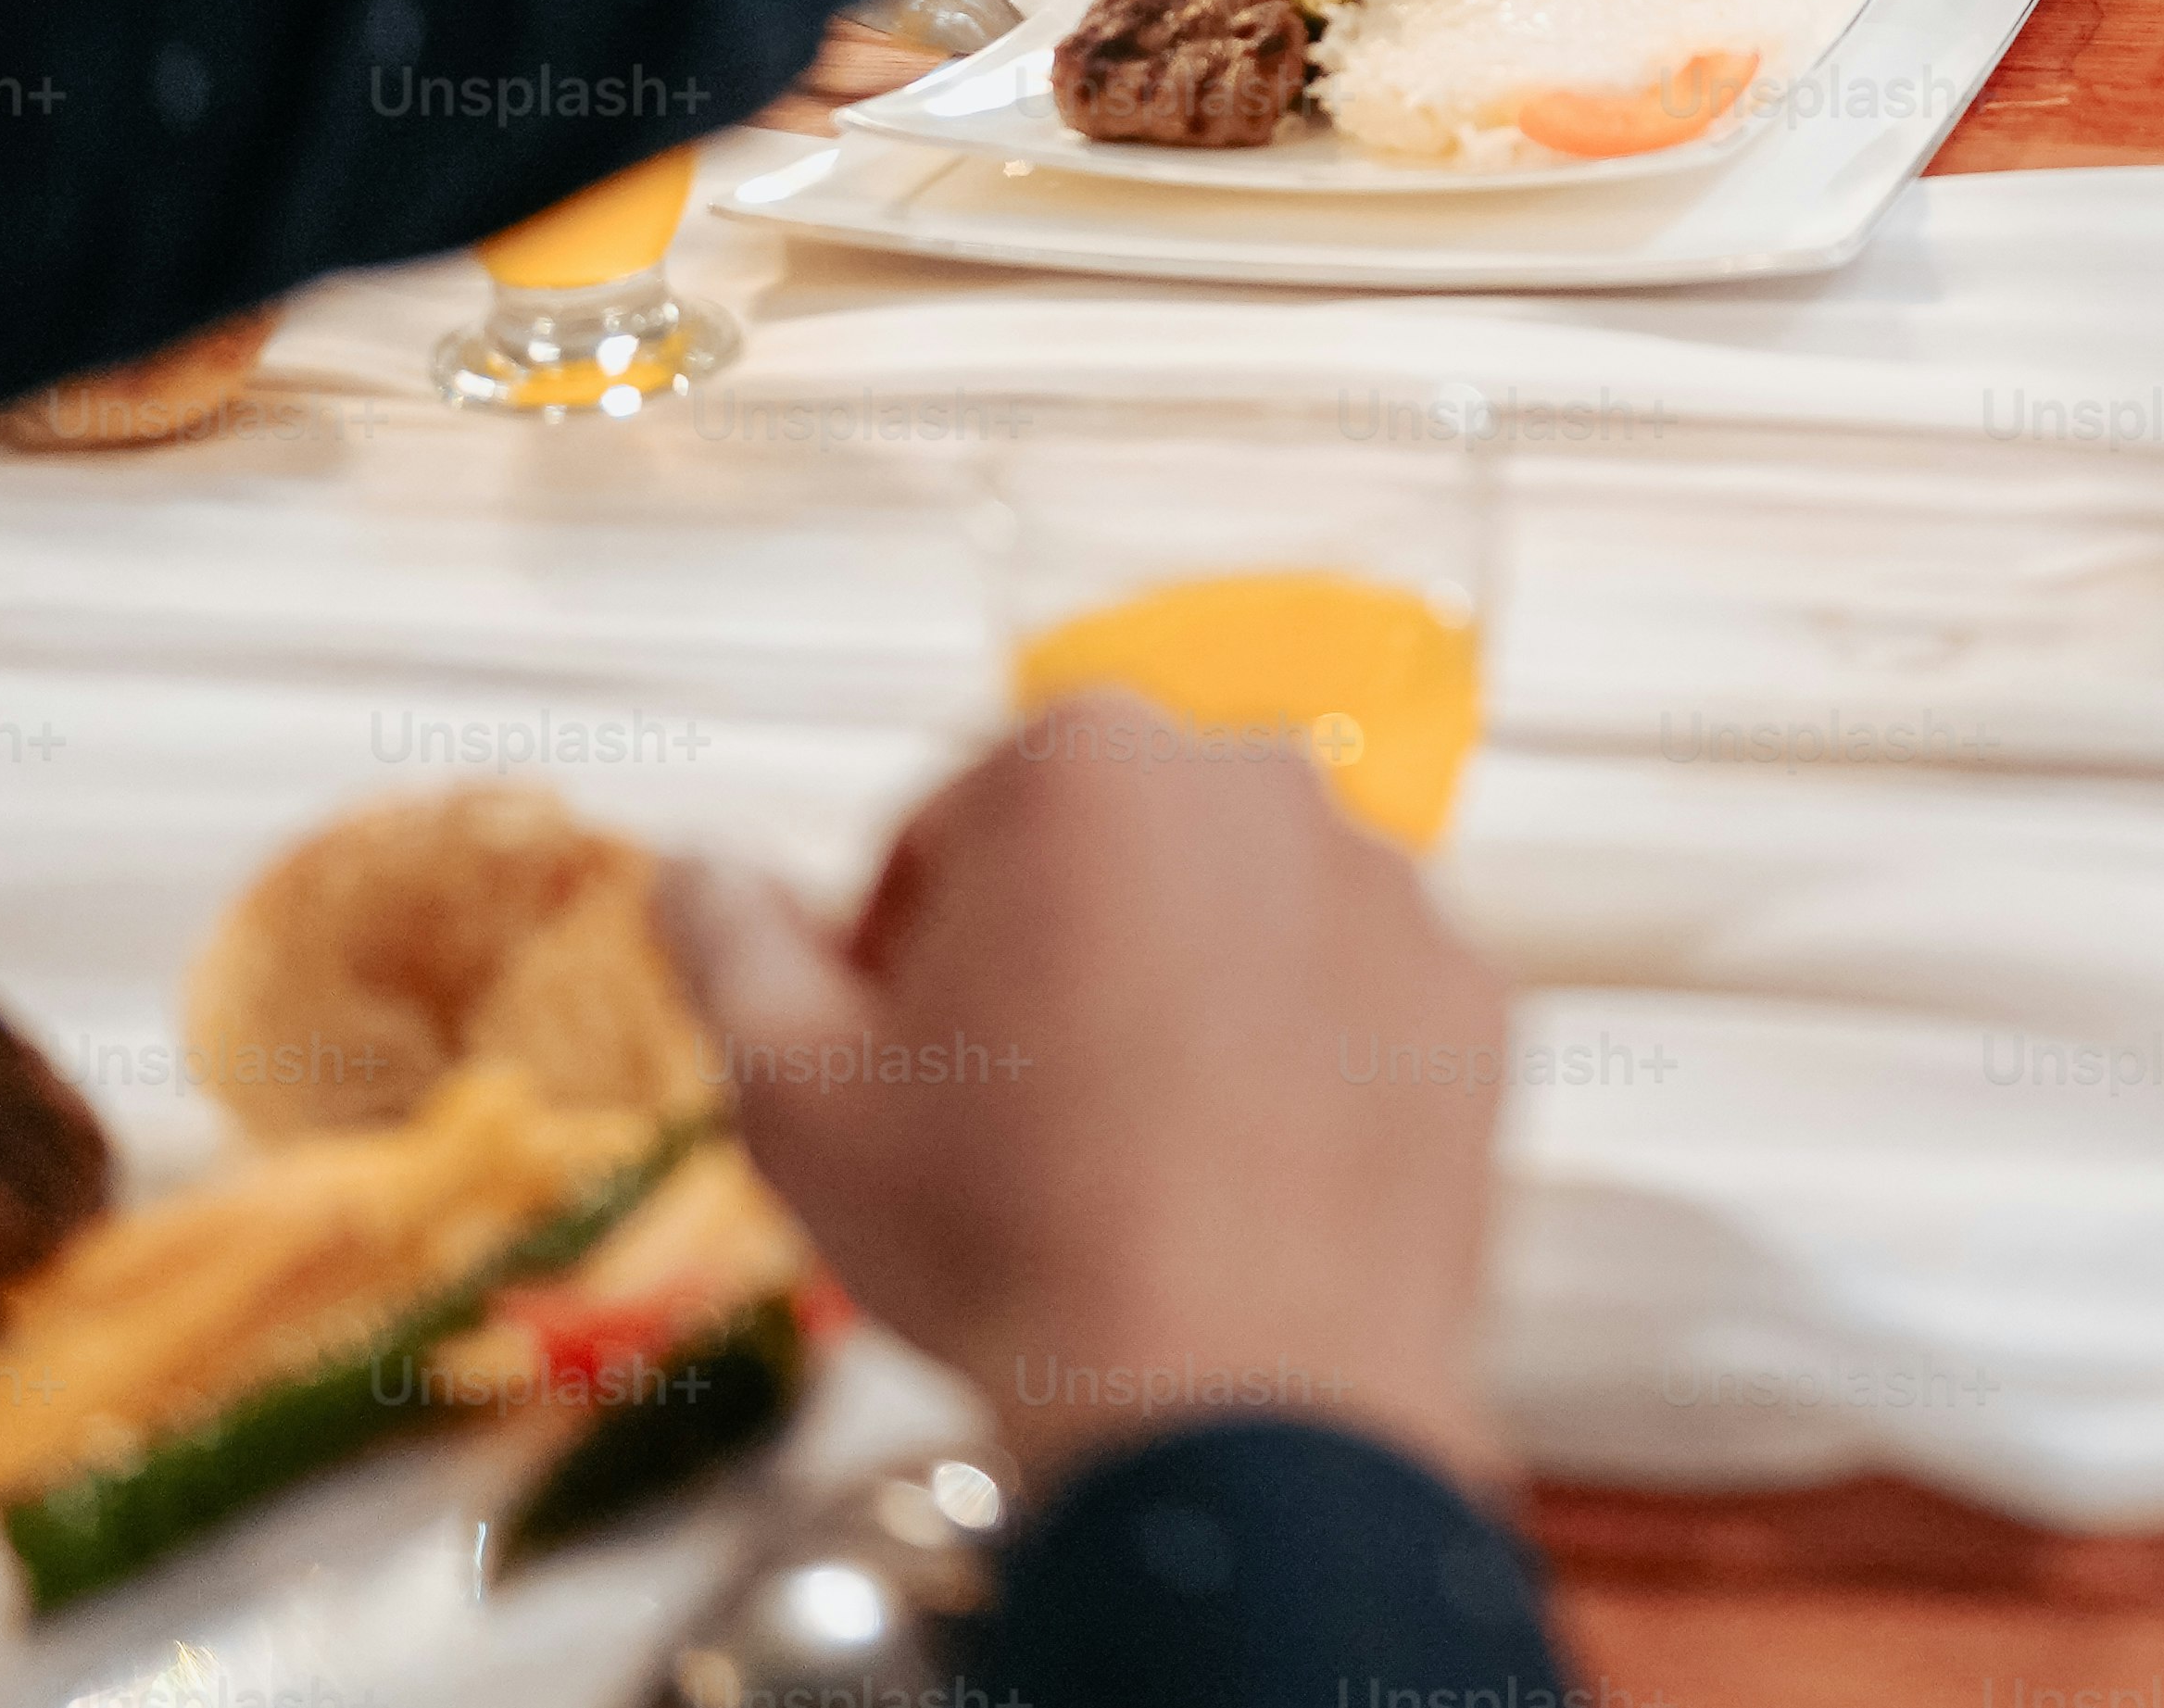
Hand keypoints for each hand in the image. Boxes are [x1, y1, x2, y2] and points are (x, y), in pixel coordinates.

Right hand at [658, 700, 1509, 1495]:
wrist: (1237, 1400)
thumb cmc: (1006, 1237)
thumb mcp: (793, 1092)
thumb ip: (728, 945)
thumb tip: (695, 867)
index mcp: (1085, 763)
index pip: (946, 833)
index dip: (898, 961)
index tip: (903, 1069)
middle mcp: (1260, 785)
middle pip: (1101, 862)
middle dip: (1040, 964)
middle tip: (1001, 1125)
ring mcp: (1389, 888)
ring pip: (1230, 928)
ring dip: (1171, 1007)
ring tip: (1120, 1166)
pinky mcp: (1468, 998)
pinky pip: (1346, 1007)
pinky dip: (1295, 1067)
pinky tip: (1233, 1180)